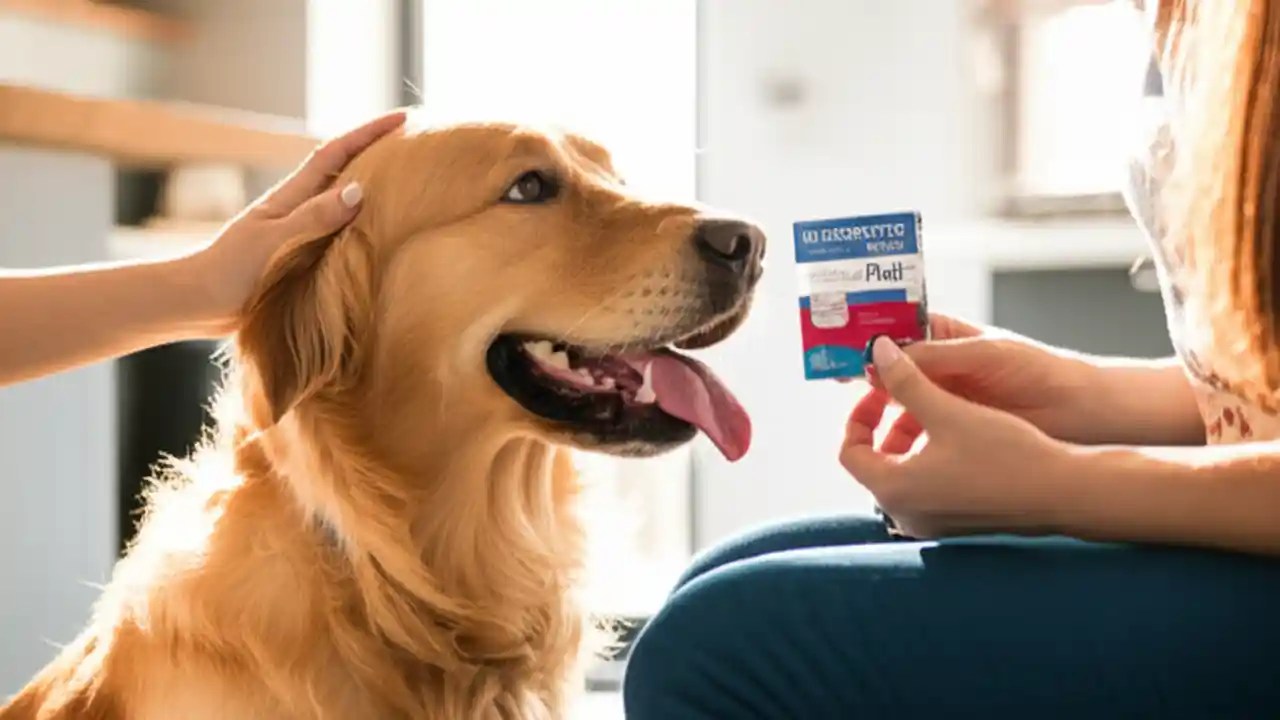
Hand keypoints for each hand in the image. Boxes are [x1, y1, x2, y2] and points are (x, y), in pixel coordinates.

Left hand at [189, 110, 406, 333]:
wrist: (198, 302)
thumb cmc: (231, 272)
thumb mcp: (275, 242)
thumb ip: (314, 218)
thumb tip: (357, 191)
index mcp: (291, 197)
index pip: (336, 154)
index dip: (368, 133)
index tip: (402, 118)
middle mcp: (297, 209)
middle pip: (342, 169)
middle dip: (375, 152)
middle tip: (412, 144)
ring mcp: (298, 232)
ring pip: (342, 201)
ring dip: (371, 188)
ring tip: (405, 183)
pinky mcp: (299, 256)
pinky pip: (339, 231)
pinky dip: (361, 224)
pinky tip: (376, 233)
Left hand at [840, 337, 1071, 538]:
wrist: (1062, 493)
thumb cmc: (1005, 454)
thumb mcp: (948, 410)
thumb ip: (906, 381)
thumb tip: (878, 352)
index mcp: (893, 490)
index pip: (849, 451)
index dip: (859, 415)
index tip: (880, 391)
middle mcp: (905, 515)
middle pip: (875, 463)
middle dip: (886, 425)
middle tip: (907, 395)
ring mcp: (930, 524)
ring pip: (902, 474)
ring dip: (910, 440)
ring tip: (936, 410)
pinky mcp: (954, 524)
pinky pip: (926, 488)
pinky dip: (929, 459)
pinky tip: (959, 435)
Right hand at [862, 314, 1097, 450]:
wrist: (1079, 411)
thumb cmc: (1038, 370)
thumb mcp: (981, 353)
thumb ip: (932, 355)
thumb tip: (881, 353)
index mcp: (945, 339)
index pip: (898, 335)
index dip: (874, 342)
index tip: (849, 351)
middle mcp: (941, 369)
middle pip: (893, 372)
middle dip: (871, 378)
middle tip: (847, 388)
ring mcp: (947, 401)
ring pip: (901, 405)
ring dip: (883, 412)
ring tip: (868, 421)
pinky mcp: (954, 432)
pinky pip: (917, 434)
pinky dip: (902, 437)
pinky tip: (893, 444)